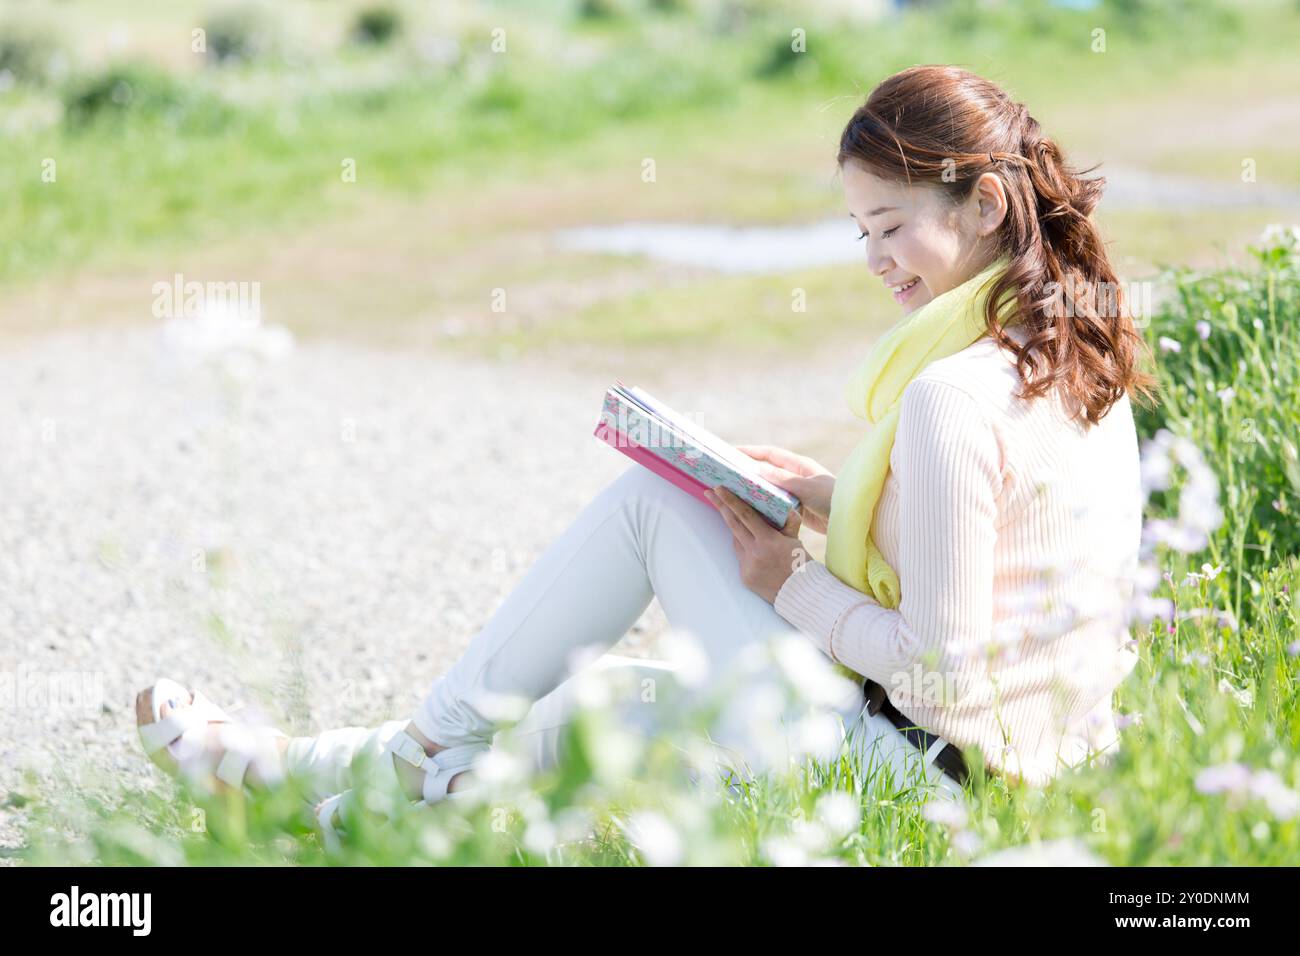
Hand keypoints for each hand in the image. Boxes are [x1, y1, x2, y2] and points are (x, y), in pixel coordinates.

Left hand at [705, 485, 809, 604]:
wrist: (800, 594)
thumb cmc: (801, 564)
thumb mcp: (796, 540)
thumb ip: (788, 522)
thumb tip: (784, 505)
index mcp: (768, 541)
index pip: (746, 515)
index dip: (731, 501)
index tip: (718, 489)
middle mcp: (754, 552)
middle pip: (733, 524)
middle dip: (720, 507)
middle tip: (709, 493)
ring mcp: (747, 566)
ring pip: (736, 540)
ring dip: (736, 529)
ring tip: (737, 519)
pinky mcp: (744, 577)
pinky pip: (740, 556)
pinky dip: (744, 548)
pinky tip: (751, 546)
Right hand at [736, 444, 835, 534]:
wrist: (849, 519)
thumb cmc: (831, 498)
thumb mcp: (805, 487)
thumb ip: (782, 479)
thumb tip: (758, 470)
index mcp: (798, 465)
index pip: (770, 454)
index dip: (750, 451)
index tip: (732, 451)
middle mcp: (795, 476)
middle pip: (766, 470)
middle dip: (747, 470)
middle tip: (727, 471)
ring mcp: (795, 492)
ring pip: (768, 488)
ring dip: (753, 489)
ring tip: (733, 491)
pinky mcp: (796, 508)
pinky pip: (774, 504)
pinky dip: (763, 505)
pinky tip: (750, 509)